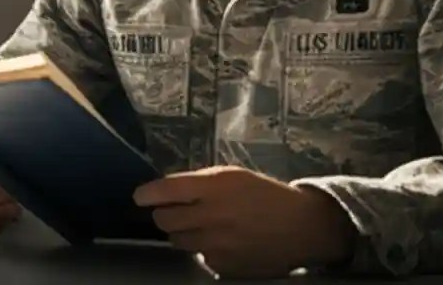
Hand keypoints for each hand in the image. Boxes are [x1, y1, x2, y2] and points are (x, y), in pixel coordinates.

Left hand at [133, 165, 356, 278]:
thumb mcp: (233, 175)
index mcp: (214, 187)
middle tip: (177, 210)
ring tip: (201, 225)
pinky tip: (220, 241)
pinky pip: (198, 257)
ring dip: (182, 232)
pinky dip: (203, 249)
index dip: (147, 194)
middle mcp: (211, 216)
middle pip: (164, 220)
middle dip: (165, 213)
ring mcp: (216, 245)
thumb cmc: (265, 194)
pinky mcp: (223, 266)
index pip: (165, 191)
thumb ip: (200, 182)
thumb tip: (165, 190)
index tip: (141, 196)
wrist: (301, 227)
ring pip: (177, 240)